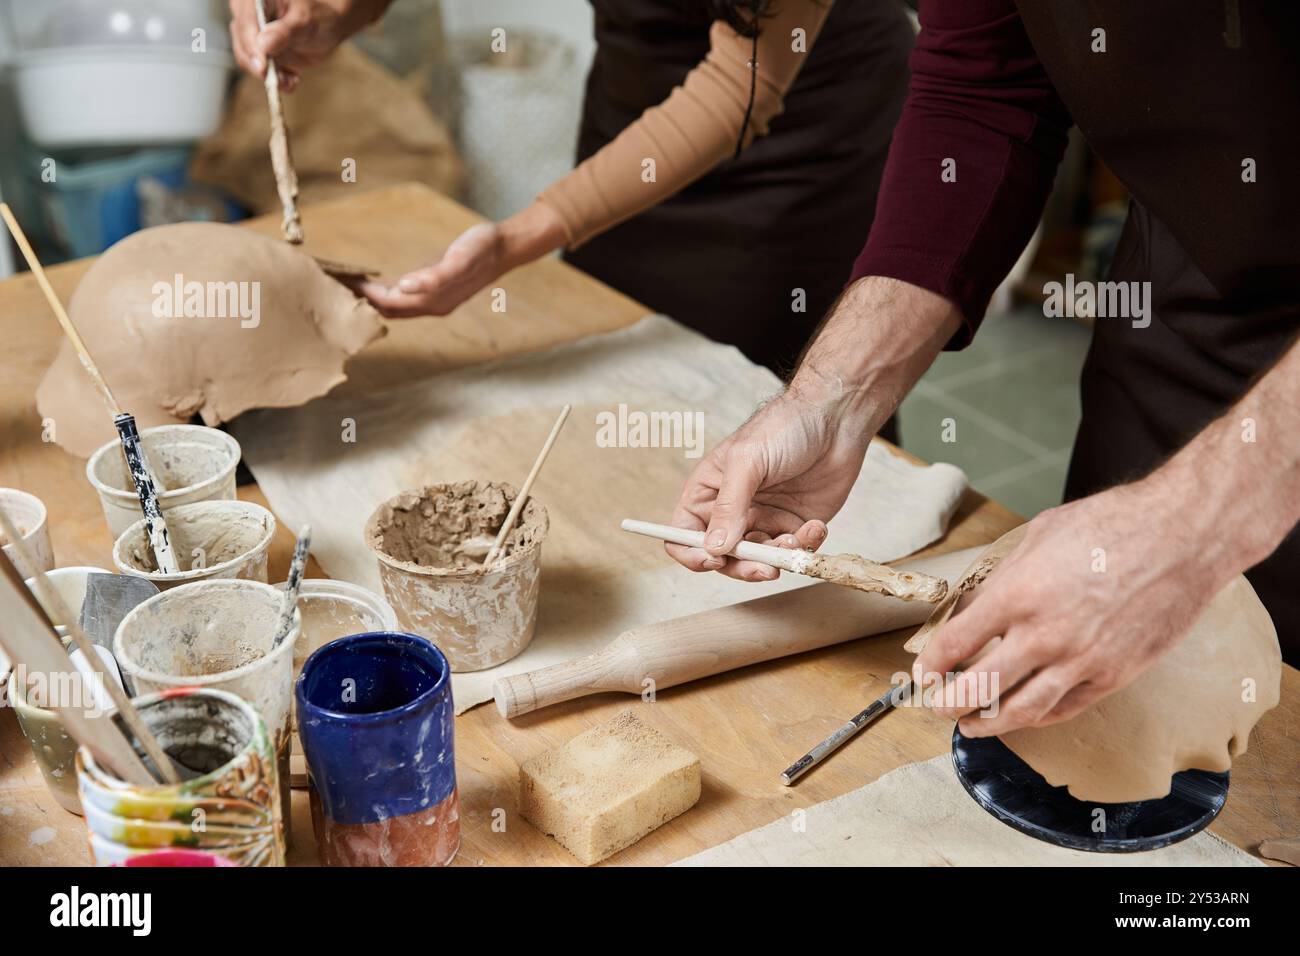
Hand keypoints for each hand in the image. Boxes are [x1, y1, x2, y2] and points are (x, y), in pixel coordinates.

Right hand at [229, 0, 382, 89]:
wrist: (328, 29)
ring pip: (248, 61)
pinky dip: (276, 80)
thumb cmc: (318, 17)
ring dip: (270, 76)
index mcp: (255, 0)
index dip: (251, 46)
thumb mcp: (304, 21)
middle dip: (261, 66)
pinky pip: (259, 71)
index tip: (262, 66)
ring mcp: (251, 35)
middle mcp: (247, 15)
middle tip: (282, 80)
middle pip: (242, 44)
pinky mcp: (259, 53)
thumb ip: (284, 32)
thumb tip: (263, 45)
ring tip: (293, 80)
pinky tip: (293, 79)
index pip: (245, 23)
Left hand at [355, 224, 505, 317]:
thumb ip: (435, 276)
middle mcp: (431, 305)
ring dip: (370, 299)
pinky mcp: (434, 290)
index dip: (363, 295)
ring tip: (346, 286)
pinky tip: (372, 282)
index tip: (340, 282)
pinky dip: (383, 293)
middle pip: (386, 310)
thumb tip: (403, 286)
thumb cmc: (482, 249)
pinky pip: (402, 297)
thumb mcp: (461, 259)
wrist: (505, 247)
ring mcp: (433, 300)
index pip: (388, 303)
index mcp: (434, 301)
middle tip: (333, 285)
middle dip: (360, 301)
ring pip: (393, 306)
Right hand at [666, 276, 963, 579]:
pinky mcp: (795, 525)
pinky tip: (815, 526)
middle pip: (722, 557)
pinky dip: (804, 546)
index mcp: (709, 491)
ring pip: (759, 561)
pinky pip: (793, 552)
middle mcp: (733, 510)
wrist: (836, 417)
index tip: (713, 559)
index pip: (683, 534)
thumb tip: (713, 548)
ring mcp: (764, 519)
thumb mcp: (747, 461)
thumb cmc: (784, 427)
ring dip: (776, 558)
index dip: (692, 553)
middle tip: (764, 568)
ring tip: (793, 539)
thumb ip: (729, 506)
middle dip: (742, 566)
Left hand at [915, 479, 1226, 735]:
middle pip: (980, 686)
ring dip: (989, 722)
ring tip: (970, 724)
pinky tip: (1021, 715)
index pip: (956, 643)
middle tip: (937, 705)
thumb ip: (1004, 576)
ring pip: (1022, 709)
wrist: (1182, 537)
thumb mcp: (1039, 536)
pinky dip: (1037, 717)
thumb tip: (977, 605)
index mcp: (1018, 594)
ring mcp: (1081, 660)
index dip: (932, 663)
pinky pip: (1065, 707)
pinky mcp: (1114, 675)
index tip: (923, 671)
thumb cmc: (1111, 525)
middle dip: (950, 702)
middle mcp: (1045, 634)